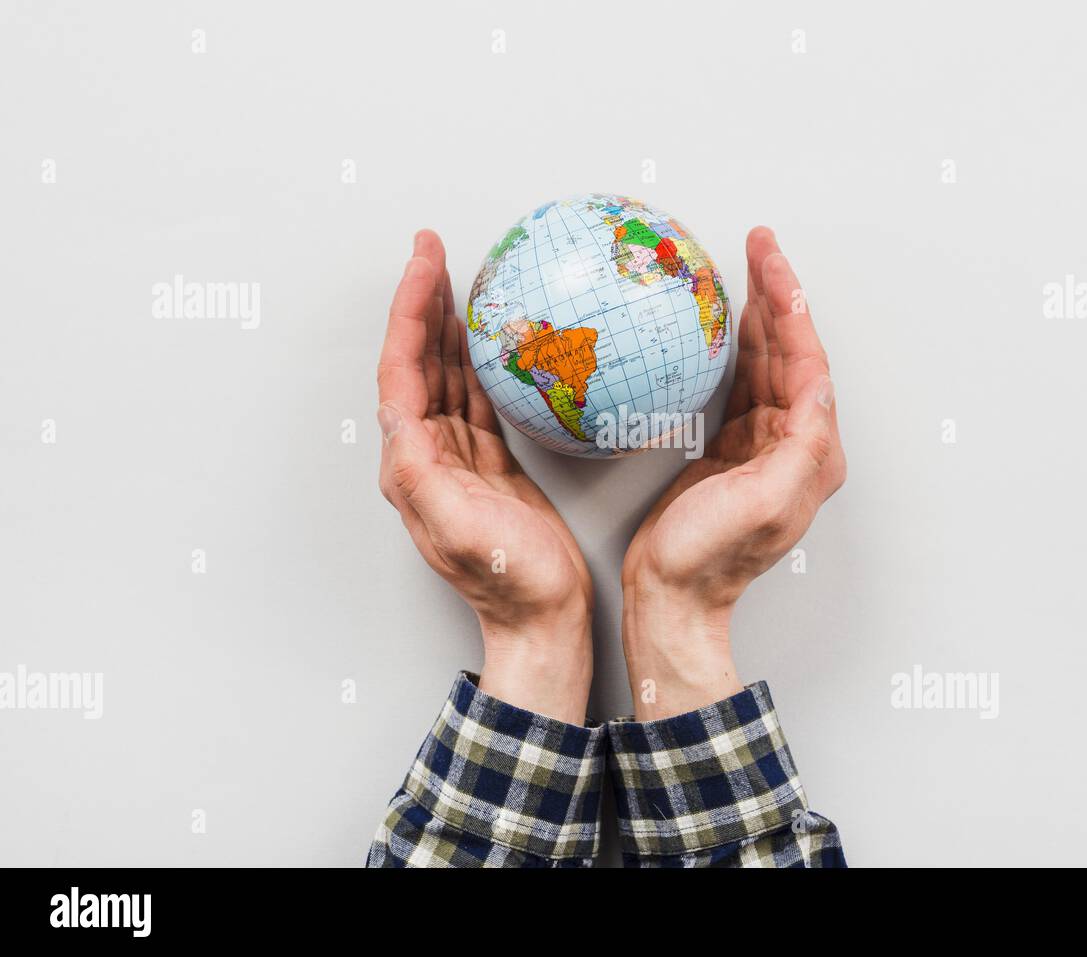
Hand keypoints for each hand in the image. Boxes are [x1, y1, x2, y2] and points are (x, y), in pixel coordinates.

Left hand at [377, 230, 593, 723]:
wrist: (542, 618)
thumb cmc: (508, 579)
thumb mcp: (457, 527)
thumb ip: (422, 472)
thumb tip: (401, 416)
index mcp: (411, 462)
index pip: (402, 367)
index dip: (410, 309)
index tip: (426, 260)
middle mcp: (426, 454)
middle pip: (418, 361)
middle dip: (423, 302)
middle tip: (437, 251)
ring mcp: (457, 458)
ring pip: (447, 375)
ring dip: (449, 326)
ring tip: (461, 281)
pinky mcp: (489, 465)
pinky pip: (478, 398)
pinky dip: (482, 362)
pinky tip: (494, 342)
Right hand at [621, 228, 845, 718]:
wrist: (673, 595)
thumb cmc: (712, 557)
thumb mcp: (765, 500)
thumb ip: (800, 444)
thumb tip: (817, 387)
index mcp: (812, 450)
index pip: (807, 359)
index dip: (790, 303)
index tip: (769, 258)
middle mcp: (796, 444)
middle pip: (790, 351)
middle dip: (776, 294)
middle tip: (757, 243)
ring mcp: (764, 446)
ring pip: (766, 363)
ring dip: (757, 314)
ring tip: (743, 267)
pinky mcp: (734, 450)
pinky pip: (740, 384)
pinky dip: (733, 349)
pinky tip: (722, 325)